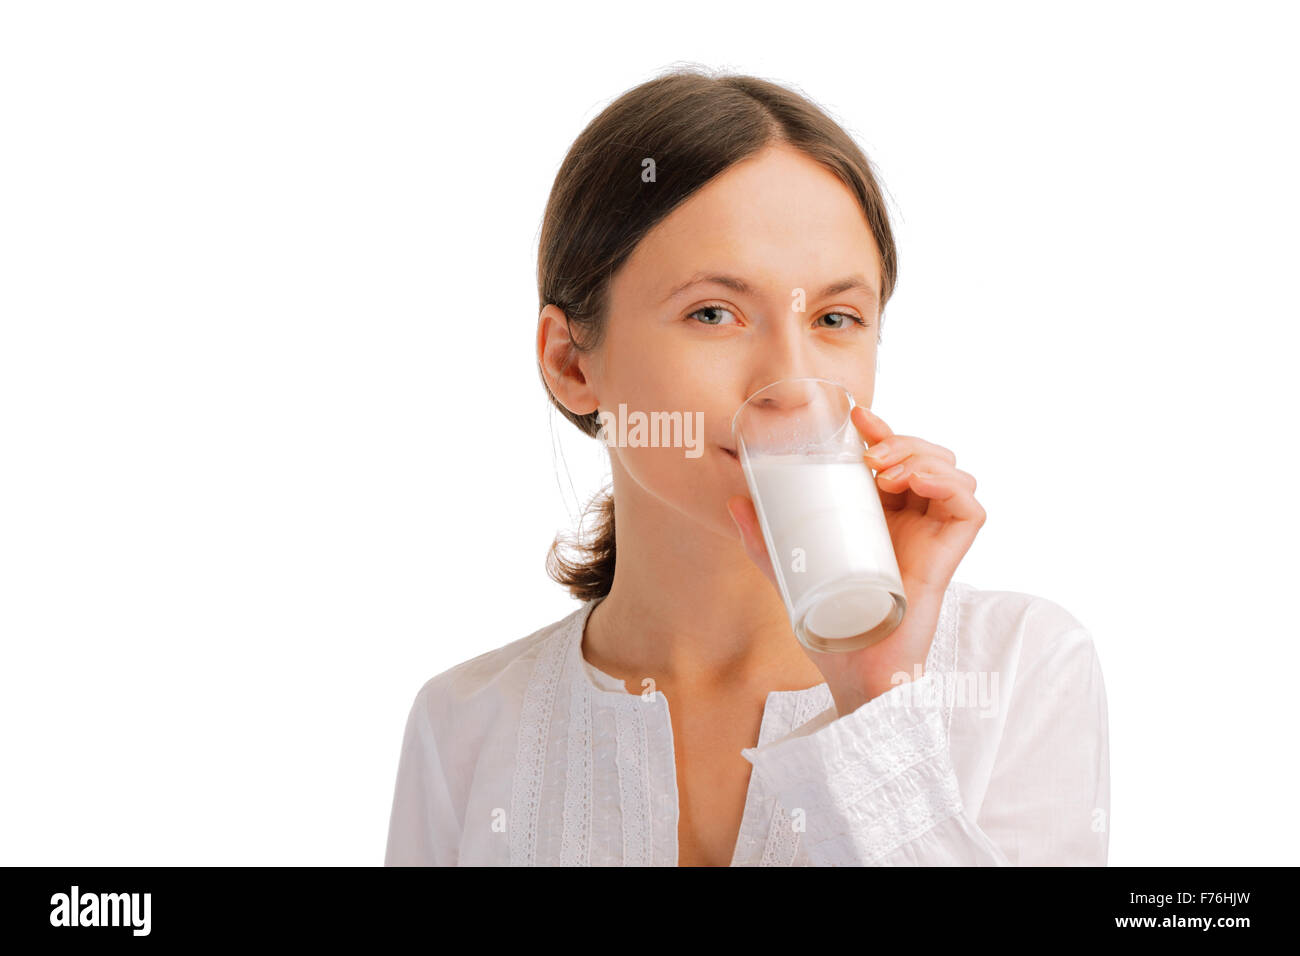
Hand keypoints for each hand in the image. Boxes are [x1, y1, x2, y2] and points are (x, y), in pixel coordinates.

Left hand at [726, 405, 986, 714]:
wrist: (852, 667)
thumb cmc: (827, 623)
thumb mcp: (787, 569)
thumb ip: (762, 539)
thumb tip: (734, 502)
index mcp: (882, 515)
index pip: (895, 456)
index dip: (884, 429)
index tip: (856, 415)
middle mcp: (913, 520)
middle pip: (927, 455)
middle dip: (902, 439)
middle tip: (869, 453)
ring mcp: (934, 536)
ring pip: (952, 472)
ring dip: (923, 456)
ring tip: (886, 471)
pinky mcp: (951, 555)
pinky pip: (970, 507)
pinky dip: (949, 485)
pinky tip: (917, 484)